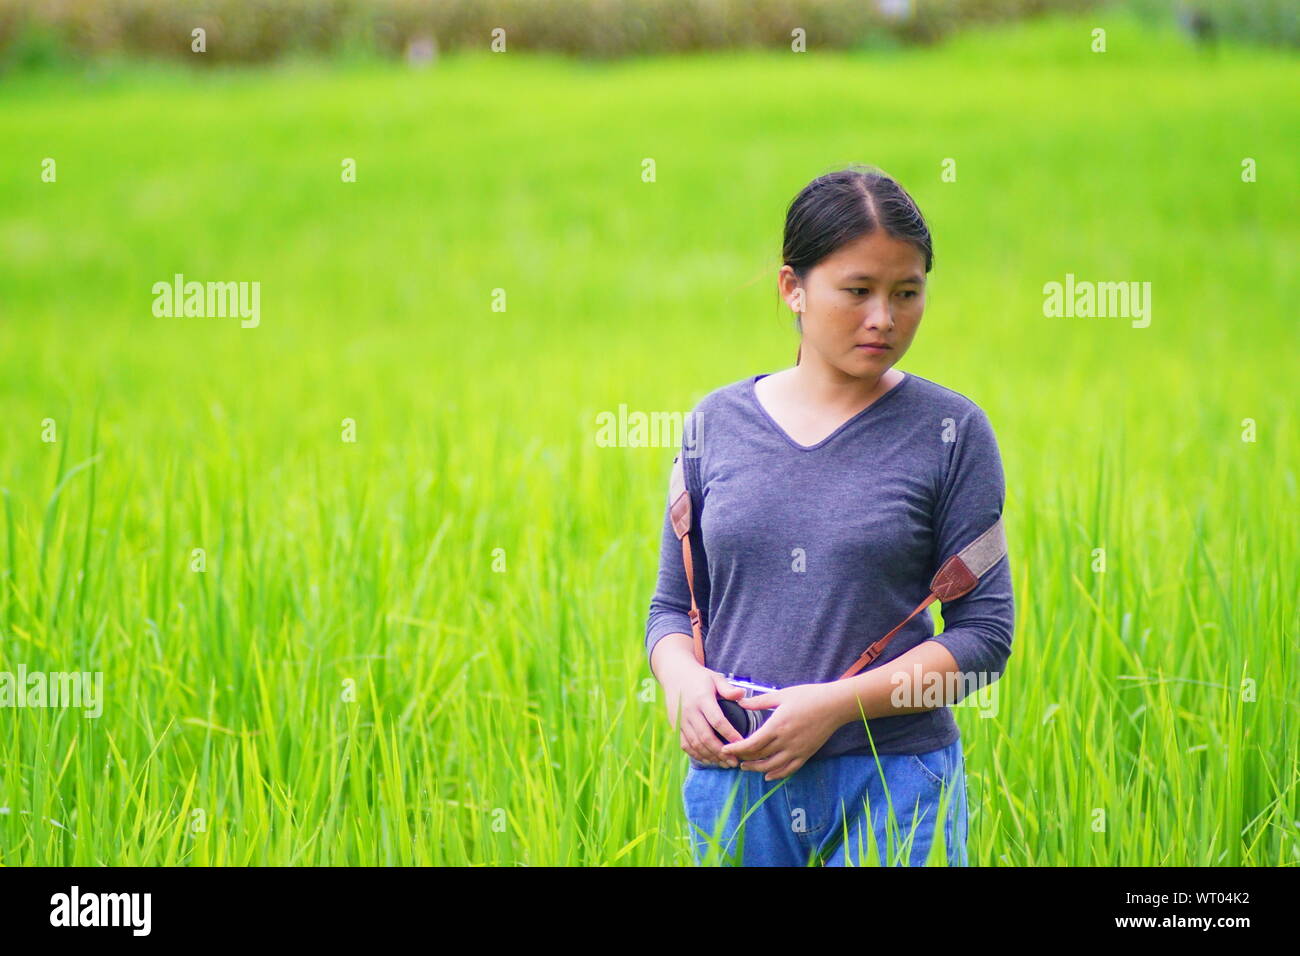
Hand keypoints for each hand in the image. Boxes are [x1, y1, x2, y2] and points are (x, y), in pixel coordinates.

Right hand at [659, 662, 746, 766]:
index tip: (742, 743)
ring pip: (695, 744)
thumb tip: (743, 694)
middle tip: (734, 761)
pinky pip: (685, 745)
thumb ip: (728, 688)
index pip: (717, 720)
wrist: (674, 674)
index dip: (730, 734)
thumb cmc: (700, 677)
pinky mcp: (675, 725)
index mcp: (702, 699)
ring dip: (710, 757)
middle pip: (706, 737)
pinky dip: (697, 755)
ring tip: (724, 764)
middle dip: (721, 752)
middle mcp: (690, 711)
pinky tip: (709, 760)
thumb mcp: (715, 678)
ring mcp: (681, 719)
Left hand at [719, 682, 843, 780]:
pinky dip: (777, 775)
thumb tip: (741, 702)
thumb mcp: (782, 695)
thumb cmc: (808, 696)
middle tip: (731, 757)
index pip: (752, 744)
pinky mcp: (806, 754)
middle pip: (759, 756)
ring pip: (772, 767)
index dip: (737, 749)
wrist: (834, 705)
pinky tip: (768, 776)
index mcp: (777, 726)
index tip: (725, 749)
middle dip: (743, 758)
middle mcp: (786, 741)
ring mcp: (797, 750)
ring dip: (756, 769)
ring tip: (745, 766)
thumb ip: (760, 701)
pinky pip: (789, 769)